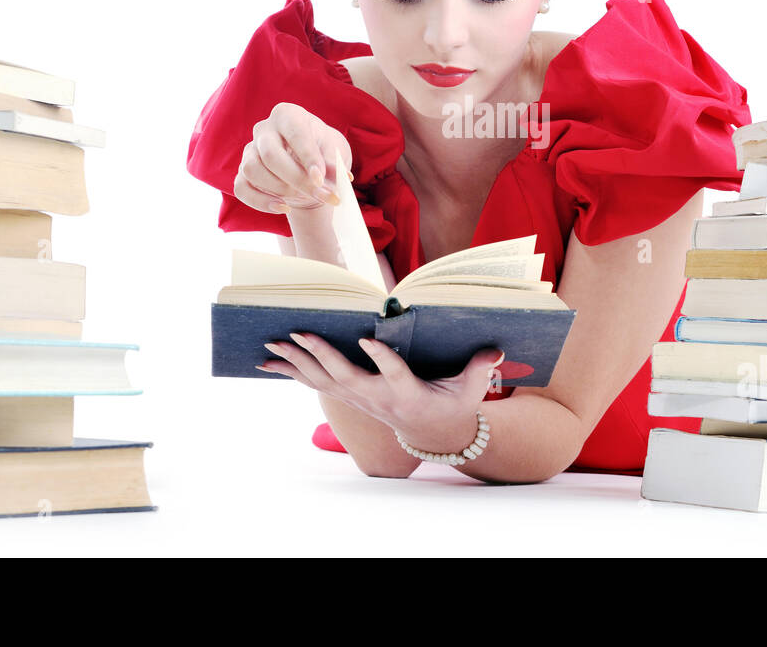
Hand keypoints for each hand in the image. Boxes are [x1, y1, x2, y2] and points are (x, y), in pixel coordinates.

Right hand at [234, 102, 352, 212]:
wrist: (310, 165)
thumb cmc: (322, 151)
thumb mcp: (334, 152)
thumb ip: (335, 164)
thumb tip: (342, 178)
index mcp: (288, 115)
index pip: (295, 133)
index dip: (308, 157)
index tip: (320, 179)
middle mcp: (265, 129)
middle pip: (270, 154)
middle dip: (296, 179)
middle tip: (320, 195)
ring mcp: (250, 150)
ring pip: (252, 170)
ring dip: (278, 189)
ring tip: (303, 197)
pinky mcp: (242, 171)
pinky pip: (241, 187)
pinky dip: (260, 201)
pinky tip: (283, 208)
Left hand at [259, 333, 504, 453]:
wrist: (433, 434)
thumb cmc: (453, 404)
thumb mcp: (472, 390)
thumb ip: (481, 369)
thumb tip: (496, 349)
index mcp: (408, 394)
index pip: (395, 375)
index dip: (382, 360)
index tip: (368, 340)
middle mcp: (378, 398)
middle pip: (344, 377)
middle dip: (319, 354)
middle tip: (296, 333)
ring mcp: (360, 399)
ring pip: (322, 381)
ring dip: (295, 363)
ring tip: (270, 344)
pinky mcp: (350, 397)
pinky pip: (316, 384)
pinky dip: (292, 371)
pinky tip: (270, 362)